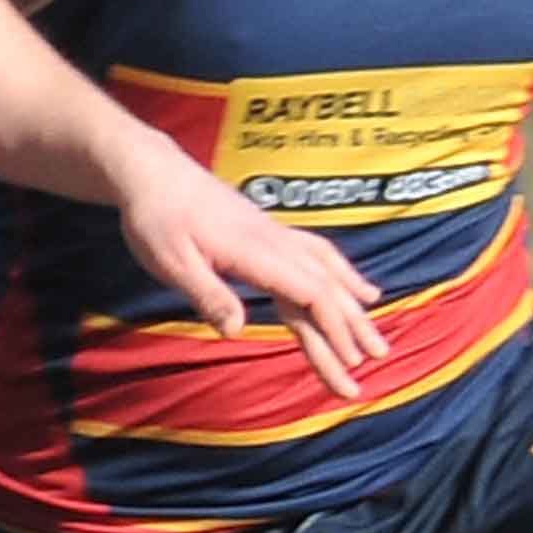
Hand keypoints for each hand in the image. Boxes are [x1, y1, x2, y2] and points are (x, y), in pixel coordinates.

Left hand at [118, 156, 389, 392]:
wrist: (153, 173)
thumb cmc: (156, 219)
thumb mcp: (172, 262)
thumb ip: (208, 294)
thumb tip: (235, 331)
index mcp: (257, 252)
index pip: (312, 292)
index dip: (334, 327)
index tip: (351, 359)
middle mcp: (277, 242)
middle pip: (329, 286)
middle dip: (355, 324)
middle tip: (379, 356)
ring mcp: (277, 236)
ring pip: (328, 271)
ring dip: (353, 302)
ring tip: (374, 329)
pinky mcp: (270, 234)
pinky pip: (320, 255)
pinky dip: (343, 275)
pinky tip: (353, 287)